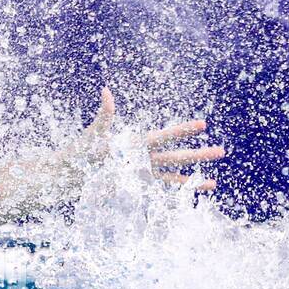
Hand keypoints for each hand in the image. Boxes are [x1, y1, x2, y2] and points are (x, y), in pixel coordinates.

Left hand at [83, 87, 224, 191]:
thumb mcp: (94, 134)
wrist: (67, 174)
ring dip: (193, 180)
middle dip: (200, 155)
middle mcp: (144, 159)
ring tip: (213, 183)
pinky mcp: (134, 189)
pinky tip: (186, 196)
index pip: (165, 136)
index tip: (203, 124)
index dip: (184, 131)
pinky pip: (159, 193)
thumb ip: (106, 115)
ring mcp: (141, 175)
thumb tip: (107, 91)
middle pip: (177, 157)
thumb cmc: (80, 151)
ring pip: (174, 177)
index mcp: (137, 143)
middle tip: (222, 151)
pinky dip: (174, 195)